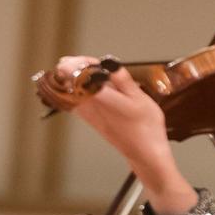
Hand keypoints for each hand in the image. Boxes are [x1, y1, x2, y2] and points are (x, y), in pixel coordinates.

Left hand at [54, 54, 170, 171]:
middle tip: (92, 64)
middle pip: (68, 80)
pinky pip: (75, 102)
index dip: (81, 62)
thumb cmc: (146, 128)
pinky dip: (79, 91)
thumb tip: (110, 63)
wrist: (145, 153)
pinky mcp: (91, 121)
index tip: (96, 62)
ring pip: (69, 91)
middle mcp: (90, 106)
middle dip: (77, 67)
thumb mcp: (140, 97)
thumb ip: (122, 79)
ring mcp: (88, 115)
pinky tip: (92, 89)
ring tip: (93, 74)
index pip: (75, 73)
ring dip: (77, 79)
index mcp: (101, 97)